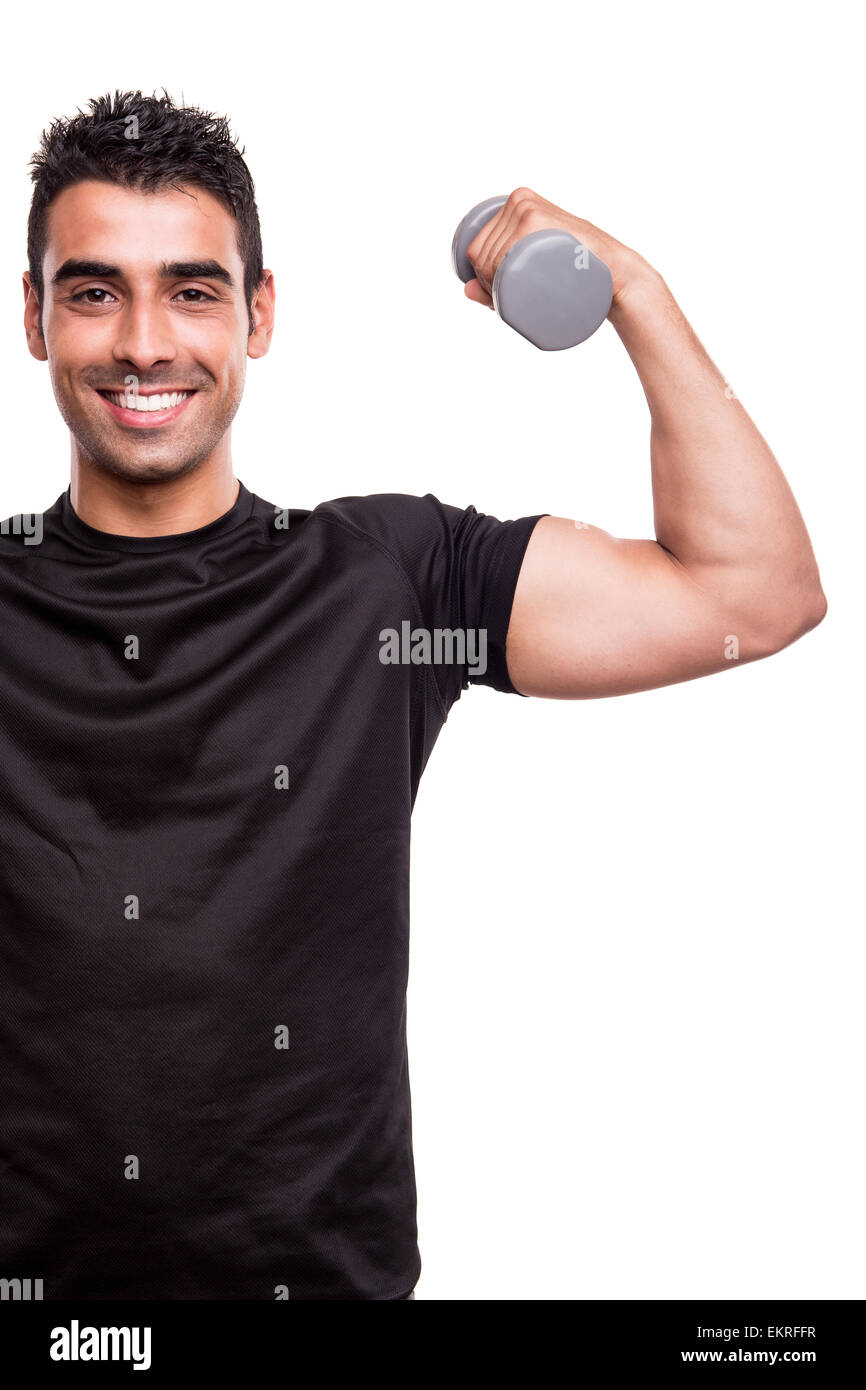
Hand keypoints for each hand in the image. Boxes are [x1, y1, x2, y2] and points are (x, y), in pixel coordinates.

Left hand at [463, 187, 657, 316]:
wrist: (617, 274)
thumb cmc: (577, 276)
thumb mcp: (536, 273)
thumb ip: (499, 281)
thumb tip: (465, 290)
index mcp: (516, 205)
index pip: (478, 247)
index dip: (482, 278)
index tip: (502, 296)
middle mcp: (519, 202)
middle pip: (482, 254)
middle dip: (488, 287)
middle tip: (514, 304)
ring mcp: (528, 208)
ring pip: (489, 257)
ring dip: (492, 286)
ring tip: (516, 300)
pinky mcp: (537, 218)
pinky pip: (500, 253)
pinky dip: (497, 274)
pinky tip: (507, 285)